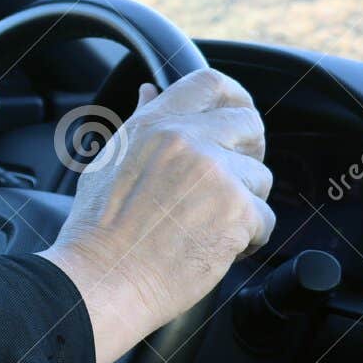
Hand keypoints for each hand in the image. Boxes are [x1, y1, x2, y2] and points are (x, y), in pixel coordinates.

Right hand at [38, 68, 275, 362]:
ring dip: (244, 202)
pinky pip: (265, 218)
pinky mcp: (238, 212)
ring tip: (206, 224)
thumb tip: (152, 91)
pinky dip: (247, 238)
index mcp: (155, 125)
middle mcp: (188, 141)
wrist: (104, 278)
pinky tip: (212, 246)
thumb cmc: (97, 229)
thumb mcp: (110, 160)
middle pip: (249, 124)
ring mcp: (216, 174)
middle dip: (248, 151)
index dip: (232, 97)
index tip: (235, 115)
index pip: (209, 84)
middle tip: (230, 179)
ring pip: (260, 177)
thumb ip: (140, 122)